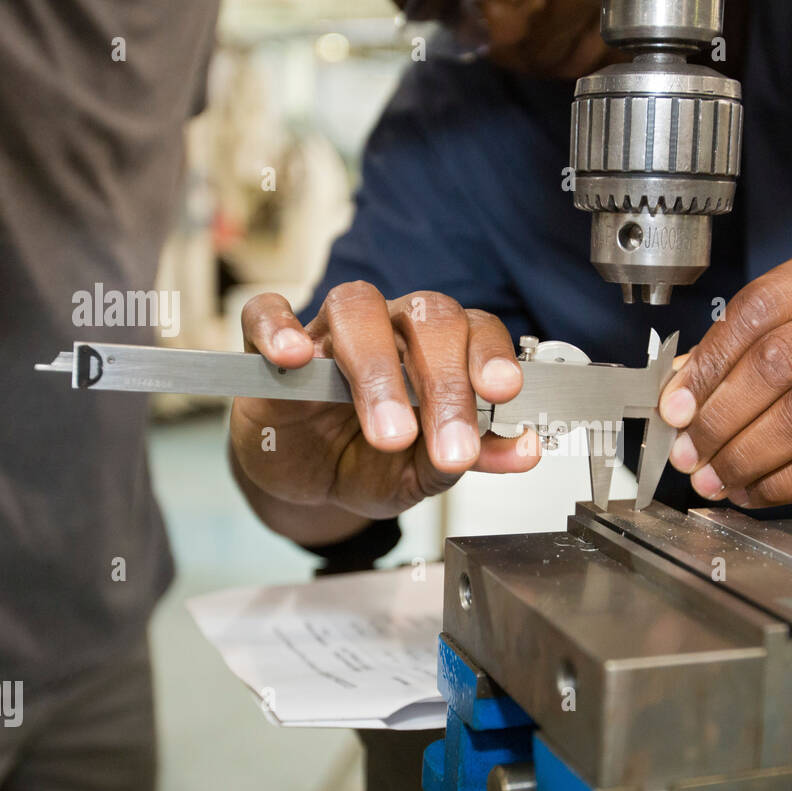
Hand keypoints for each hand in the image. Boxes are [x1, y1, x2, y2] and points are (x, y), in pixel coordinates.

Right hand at [229, 283, 538, 521]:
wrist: (310, 482)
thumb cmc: (371, 461)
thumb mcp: (426, 471)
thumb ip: (475, 455)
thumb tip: (525, 449)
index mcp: (437, 349)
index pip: (474, 328)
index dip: (492, 355)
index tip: (503, 394)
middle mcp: (390, 327)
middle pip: (425, 317)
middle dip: (444, 383)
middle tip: (451, 448)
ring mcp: (329, 331)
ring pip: (356, 307)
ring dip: (377, 369)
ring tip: (389, 432)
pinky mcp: (269, 347)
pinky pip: (265, 313)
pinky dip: (278, 328)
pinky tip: (294, 357)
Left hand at [659, 245, 791, 507]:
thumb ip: (734, 349)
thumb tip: (676, 397)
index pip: (756, 311)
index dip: (708, 364)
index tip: (674, 409)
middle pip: (778, 364)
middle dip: (721, 418)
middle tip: (688, 453)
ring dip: (747, 456)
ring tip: (713, 478)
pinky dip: (784, 484)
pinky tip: (753, 491)